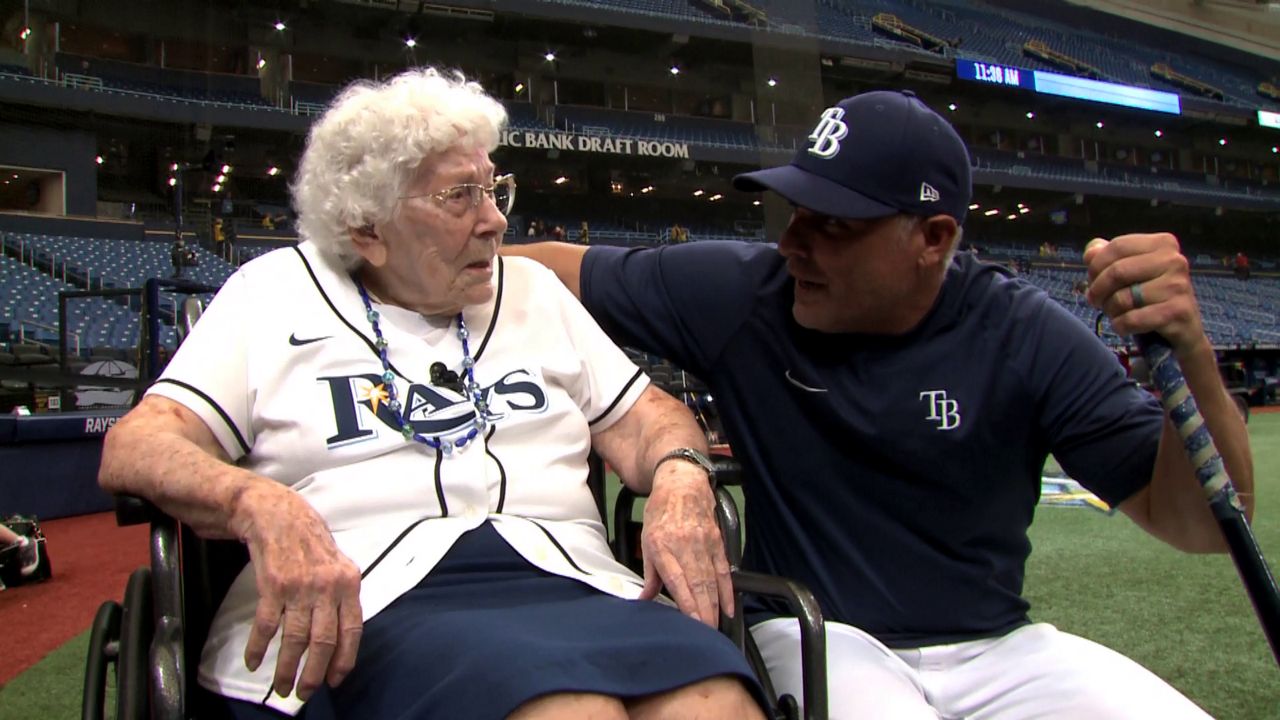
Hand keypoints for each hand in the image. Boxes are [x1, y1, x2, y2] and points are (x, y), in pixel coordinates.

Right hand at [230, 481, 363, 700]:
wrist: (276, 513)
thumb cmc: (308, 540)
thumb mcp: (337, 564)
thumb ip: (342, 595)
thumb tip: (342, 634)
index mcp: (349, 583)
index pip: (352, 630)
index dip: (344, 659)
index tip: (334, 680)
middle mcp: (328, 587)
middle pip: (323, 641)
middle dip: (314, 673)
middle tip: (304, 693)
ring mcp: (300, 587)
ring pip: (295, 639)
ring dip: (286, 668)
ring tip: (281, 686)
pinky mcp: (273, 585)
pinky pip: (266, 626)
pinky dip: (258, 648)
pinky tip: (254, 661)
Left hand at [638, 461, 732, 626]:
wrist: (682, 483)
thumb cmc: (661, 512)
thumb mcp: (647, 539)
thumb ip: (650, 573)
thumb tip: (645, 599)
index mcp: (662, 546)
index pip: (677, 580)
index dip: (687, 603)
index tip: (693, 622)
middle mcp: (684, 545)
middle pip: (697, 584)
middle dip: (704, 612)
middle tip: (707, 634)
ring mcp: (703, 543)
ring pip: (711, 580)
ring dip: (715, 606)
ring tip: (716, 626)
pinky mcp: (717, 541)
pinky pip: (723, 570)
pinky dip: (727, 591)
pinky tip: (729, 607)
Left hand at [1083, 233, 1207, 356]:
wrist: (1184, 326)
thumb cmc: (1151, 293)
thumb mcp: (1131, 270)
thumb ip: (1108, 256)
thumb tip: (1091, 251)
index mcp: (1163, 243)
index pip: (1117, 247)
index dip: (1095, 265)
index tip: (1091, 280)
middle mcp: (1175, 261)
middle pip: (1117, 271)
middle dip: (1098, 290)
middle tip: (1095, 300)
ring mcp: (1179, 286)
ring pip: (1123, 298)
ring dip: (1109, 310)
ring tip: (1114, 313)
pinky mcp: (1178, 312)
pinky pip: (1132, 319)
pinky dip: (1120, 325)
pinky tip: (1124, 326)